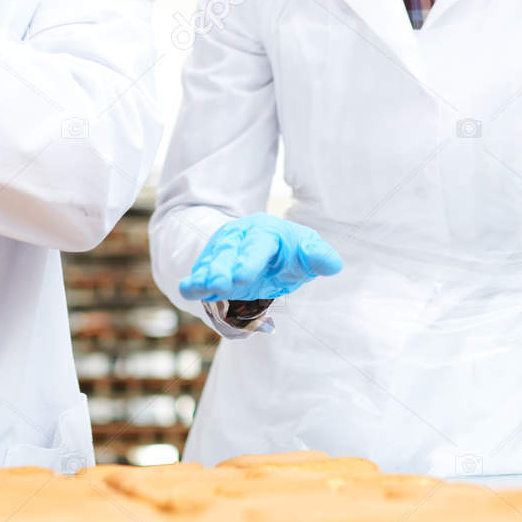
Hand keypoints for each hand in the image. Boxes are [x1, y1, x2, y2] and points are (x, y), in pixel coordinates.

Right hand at [180, 213, 342, 301]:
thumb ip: (318, 257)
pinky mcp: (210, 263)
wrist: (266, 245)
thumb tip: (334, 264)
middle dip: (221, 269)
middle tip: (216, 286)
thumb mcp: (307, 252)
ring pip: (211, 262)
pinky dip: (194, 282)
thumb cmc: (290, 251)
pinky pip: (201, 272)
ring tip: (194, 290)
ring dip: (203, 277)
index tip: (241, 279)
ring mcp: (222, 248)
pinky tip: (187, 290)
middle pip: (228, 252)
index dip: (248, 262)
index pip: (256, 246)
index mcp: (266, 231)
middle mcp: (240, 235)